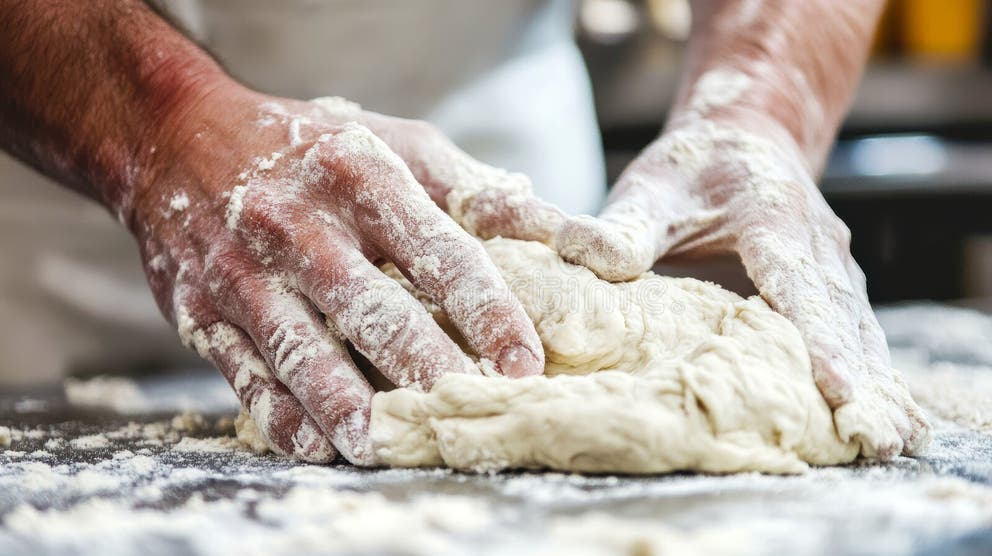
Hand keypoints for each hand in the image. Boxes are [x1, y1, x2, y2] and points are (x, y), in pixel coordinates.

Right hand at [133, 86, 544, 462]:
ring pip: (301, 347)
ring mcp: (242, 268)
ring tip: (385, 445)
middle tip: (467, 410)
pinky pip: (242, 369)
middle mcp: (298, 222)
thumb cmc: (312, 146)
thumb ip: (466, 187)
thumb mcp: (393, 140)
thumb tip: (552, 226)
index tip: (523, 362)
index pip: (437, 253)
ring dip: (344, 402)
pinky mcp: (201, 306)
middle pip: (370, 308)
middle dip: (423, 365)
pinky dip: (280, 413)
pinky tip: (317, 445)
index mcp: (360, 175)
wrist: (179, 135)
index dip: (486, 311)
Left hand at [553, 117, 930, 458]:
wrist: (741, 137)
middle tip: (876, 438)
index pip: (795, 281)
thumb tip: (583, 253)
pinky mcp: (832, 283)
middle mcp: (815, 242)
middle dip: (859, 376)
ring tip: (887, 440)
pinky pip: (856, 330)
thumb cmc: (690, 169)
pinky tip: (881, 415)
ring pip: (859, 327)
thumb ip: (622, 226)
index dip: (815, 335)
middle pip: (840, 315)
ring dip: (875, 383)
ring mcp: (832, 264)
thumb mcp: (650, 189)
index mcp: (771, 216)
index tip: (836, 385)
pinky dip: (870, 371)